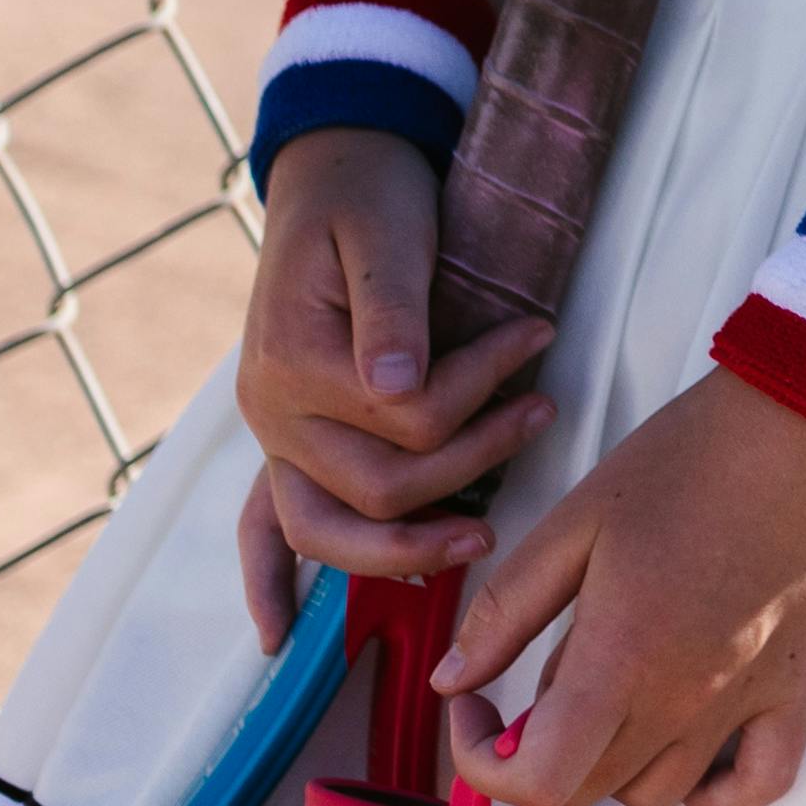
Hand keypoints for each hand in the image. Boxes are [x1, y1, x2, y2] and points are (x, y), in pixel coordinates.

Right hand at [235, 120, 553, 586]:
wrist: (331, 170)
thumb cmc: (368, 194)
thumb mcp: (386, 228)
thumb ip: (392, 308)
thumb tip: (399, 387)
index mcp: (295, 360)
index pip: (407, 415)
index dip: (480, 387)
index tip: (539, 337)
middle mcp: (273, 411)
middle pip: (381, 484)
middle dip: (472, 461)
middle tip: (542, 415)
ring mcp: (275, 433)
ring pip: (329, 530)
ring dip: (408, 548)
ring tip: (483, 539)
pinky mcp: (290, 439)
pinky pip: (263, 526)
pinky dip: (268, 580)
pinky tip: (276, 636)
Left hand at [432, 372, 805, 805]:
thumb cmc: (702, 456)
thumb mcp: (578, 519)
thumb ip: (506, 609)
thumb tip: (451, 677)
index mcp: (621, 655)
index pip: (536, 779)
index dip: (480, 762)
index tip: (475, 708)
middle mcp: (684, 698)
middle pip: (585, 789)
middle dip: (533, 752)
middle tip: (527, 690)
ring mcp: (745, 702)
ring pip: (656, 794)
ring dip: (610, 766)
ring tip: (603, 699)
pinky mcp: (795, 689)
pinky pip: (760, 784)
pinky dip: (716, 793)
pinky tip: (686, 751)